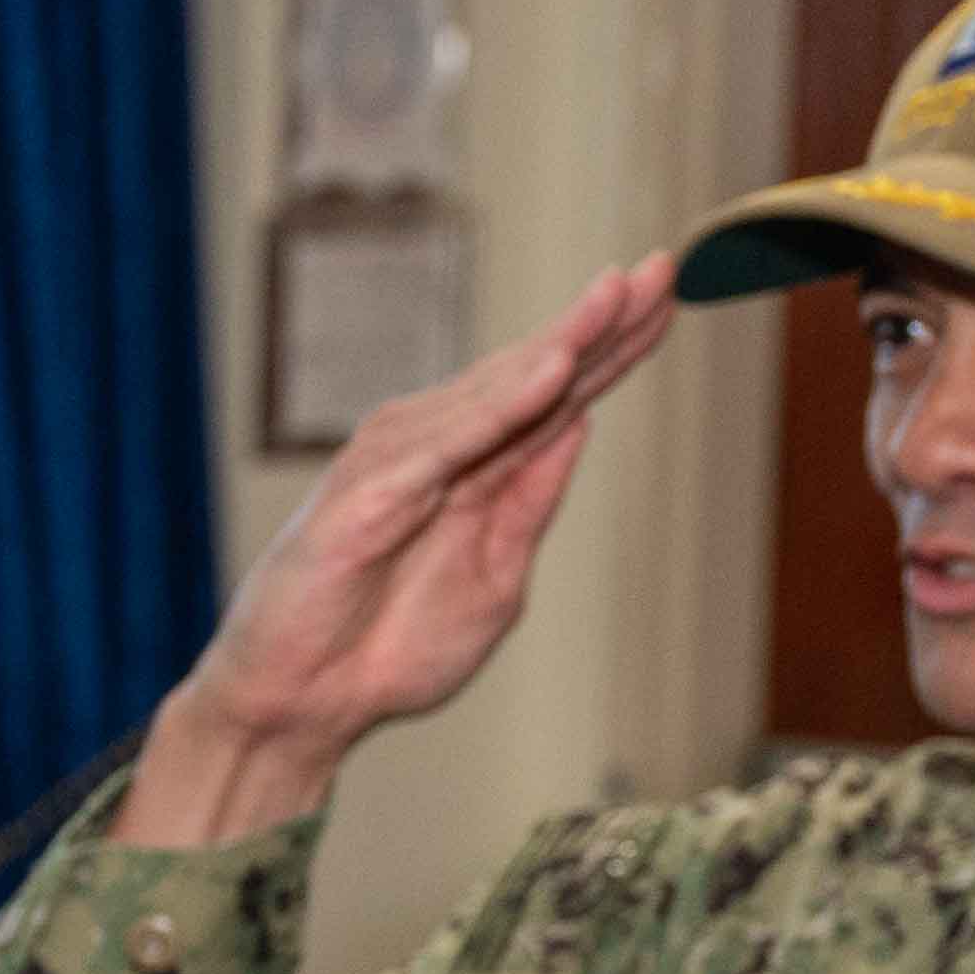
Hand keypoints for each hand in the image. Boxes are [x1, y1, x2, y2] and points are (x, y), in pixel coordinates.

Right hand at [118, 255, 680, 847]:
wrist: (303, 706)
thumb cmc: (385, 653)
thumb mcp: (494, 583)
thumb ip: (530, 504)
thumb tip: (581, 424)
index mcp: (474, 473)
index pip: (556, 397)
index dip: (613, 348)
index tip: (671, 298)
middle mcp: (438, 451)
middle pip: (533, 374)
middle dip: (602, 322)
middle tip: (666, 267)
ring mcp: (401, 464)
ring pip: (495, 391)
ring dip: (561, 340)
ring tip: (620, 294)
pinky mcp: (369, 493)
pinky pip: (449, 441)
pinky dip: (503, 404)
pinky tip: (554, 369)